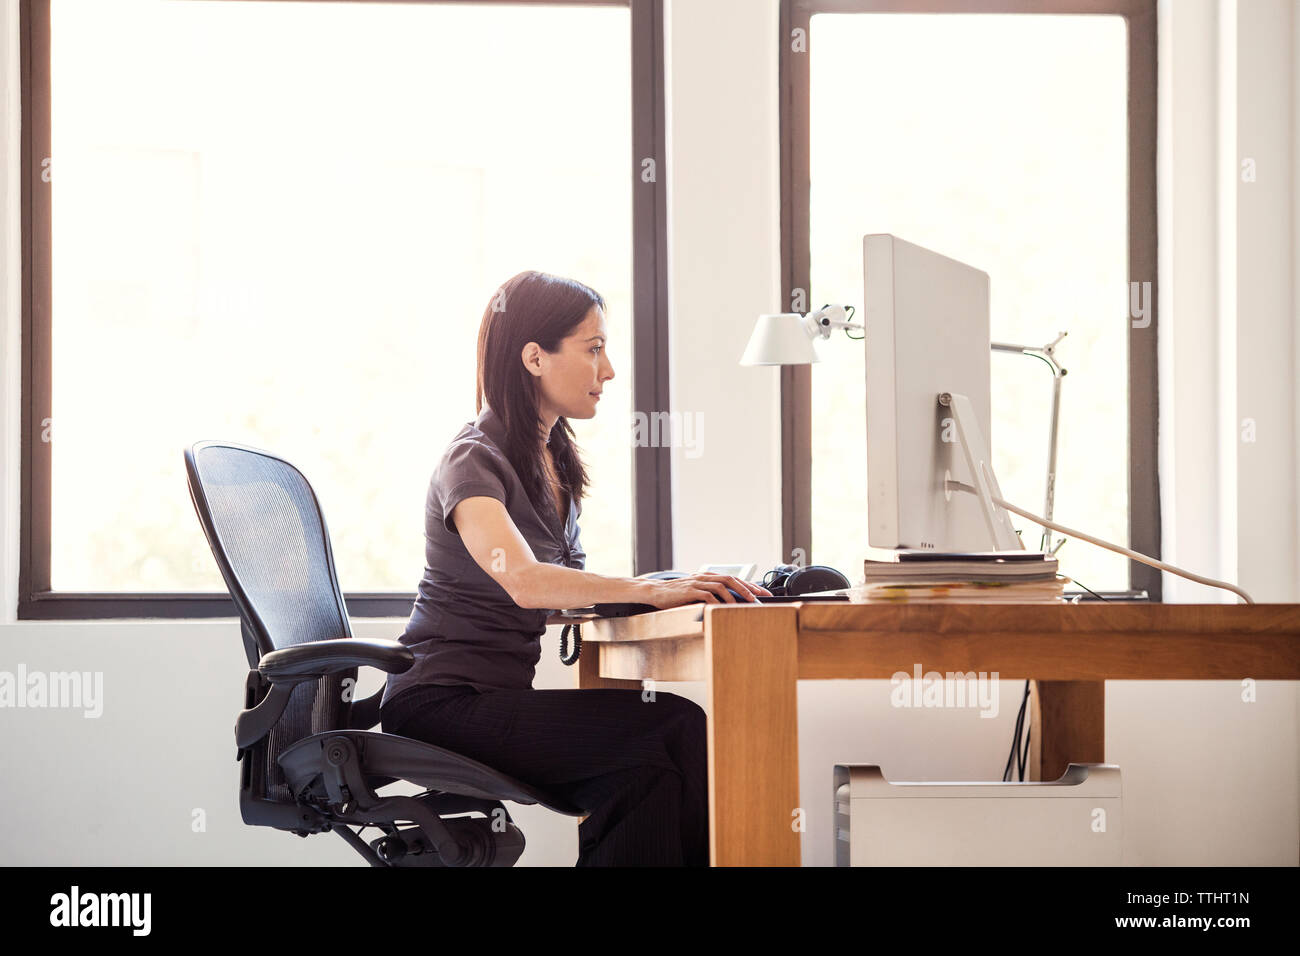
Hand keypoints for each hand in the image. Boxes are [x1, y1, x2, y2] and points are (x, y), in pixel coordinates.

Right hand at [638, 573, 771, 608]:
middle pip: (731, 579)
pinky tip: (725, 607)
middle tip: (759, 597)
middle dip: (747, 588)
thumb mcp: (695, 591)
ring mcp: (697, 583)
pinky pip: (708, 594)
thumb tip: (728, 603)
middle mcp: (704, 577)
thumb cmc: (676, 594)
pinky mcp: (689, 591)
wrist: (655, 591)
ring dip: (736, 594)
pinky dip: (718, 601)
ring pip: (722, 585)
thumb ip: (709, 593)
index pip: (733, 578)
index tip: (762, 593)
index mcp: (707, 577)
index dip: (749, 585)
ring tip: (746, 603)